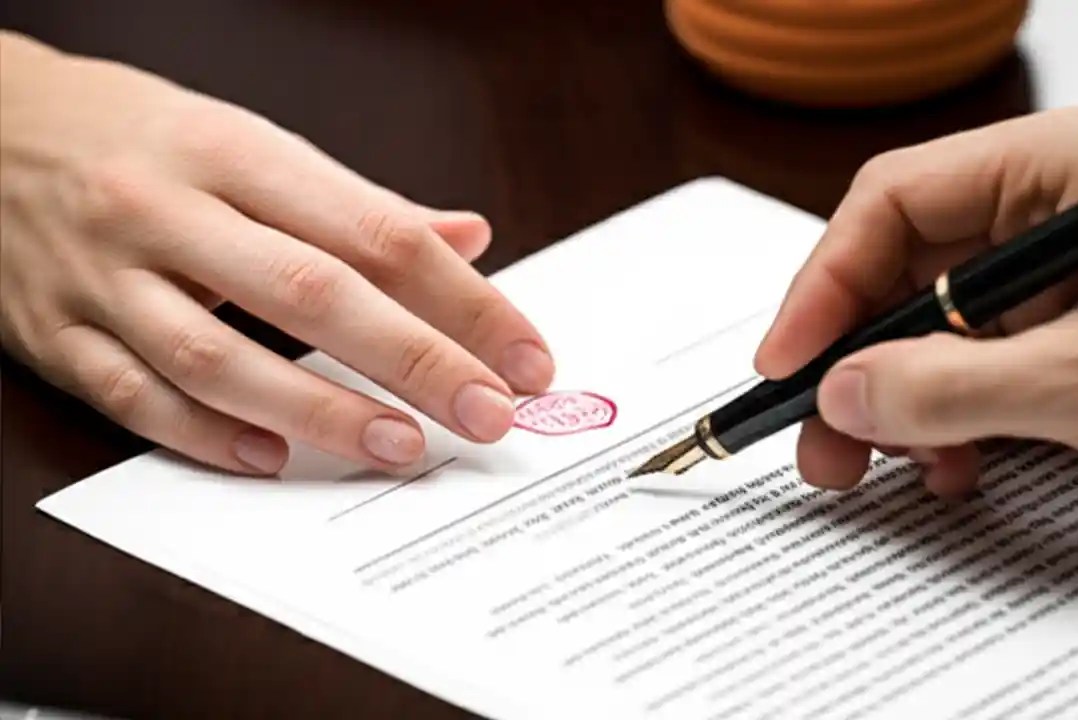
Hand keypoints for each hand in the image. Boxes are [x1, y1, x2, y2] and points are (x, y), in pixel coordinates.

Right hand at [0, 33, 554, 474]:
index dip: (465, 300)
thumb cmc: (144, 139)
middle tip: (489, 413)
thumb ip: (359, 204)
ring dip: (320, 412)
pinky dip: (208, 435)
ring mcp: (106, 275)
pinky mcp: (56, 333)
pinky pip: (134, 397)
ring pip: (220, 357)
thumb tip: (468, 241)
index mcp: (235, 151)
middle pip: (313, 294)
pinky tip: (274, 460)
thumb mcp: (251, 143)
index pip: (376, 232)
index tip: (525, 356)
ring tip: (402, 447)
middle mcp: (169, 209)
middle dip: (416, 361)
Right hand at [755, 106, 1077, 501]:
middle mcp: (1049, 208)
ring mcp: (1059, 271)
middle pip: (903, 270)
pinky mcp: (1069, 329)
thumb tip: (839, 393)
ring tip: (881, 467)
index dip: (824, 285)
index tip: (787, 363)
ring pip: (930, 326)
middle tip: (819, 438)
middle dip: (856, 361)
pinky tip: (956, 465)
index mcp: (1058, 168)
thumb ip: (950, 389)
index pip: (895, 204)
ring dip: (898, 401)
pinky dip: (951, 418)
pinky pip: (975, 364)